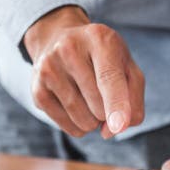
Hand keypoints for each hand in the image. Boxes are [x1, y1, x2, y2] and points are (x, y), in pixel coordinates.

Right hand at [23, 6, 144, 137]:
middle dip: (109, 111)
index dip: (116, 104)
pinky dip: (80, 126)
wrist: (61, 41)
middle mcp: (69, 49)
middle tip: (103, 93)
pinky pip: (68, 127)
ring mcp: (49, 69)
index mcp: (99, 38)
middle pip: (98, 106)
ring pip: (84, 120)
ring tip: (90, 98)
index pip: (109, 78)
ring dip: (95, 121)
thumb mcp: (128, 68)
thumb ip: (133, 99)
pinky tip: (77, 105)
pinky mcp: (37, 89)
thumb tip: (111, 130)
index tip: (119, 126)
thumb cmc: (103, 59)